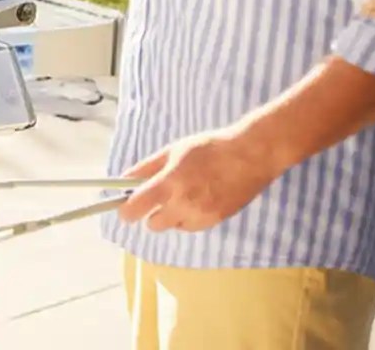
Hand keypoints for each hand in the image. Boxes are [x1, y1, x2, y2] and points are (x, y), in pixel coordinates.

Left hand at [116, 127, 284, 231]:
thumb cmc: (209, 148)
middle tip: (156, 198)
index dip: (126, 211)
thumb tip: (124, 180)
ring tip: (182, 194)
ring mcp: (202, 215)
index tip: (124, 209)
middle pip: (153, 225)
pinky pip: (192, 226)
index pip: (136, 208)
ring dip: (171, 216)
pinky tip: (197, 200)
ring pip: (173, 226)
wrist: (251, 155)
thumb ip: (146, 167)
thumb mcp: (172, 151)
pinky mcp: (216, 221)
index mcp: (170, 182)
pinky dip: (188, 218)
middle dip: (150, 213)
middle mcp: (184, 203)